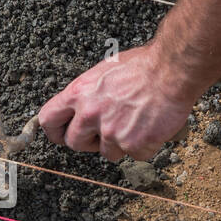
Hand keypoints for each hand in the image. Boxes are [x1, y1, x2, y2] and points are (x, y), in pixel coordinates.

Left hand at [38, 43, 192, 161]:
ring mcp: (111, 132)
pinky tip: (151, 126)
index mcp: (78, 94)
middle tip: (105, 130)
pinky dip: (144, 145)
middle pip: (74, 143)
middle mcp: (90, 115)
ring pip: (107, 153)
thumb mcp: (103, 71)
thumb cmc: (142, 66)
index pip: (48, 120)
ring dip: (119, 144)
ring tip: (134, 122)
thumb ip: (87, 94)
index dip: (55, 131)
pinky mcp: (133, 145)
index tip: (62, 134)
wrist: (171, 70)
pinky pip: (134, 155)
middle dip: (88, 141)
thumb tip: (80, 108)